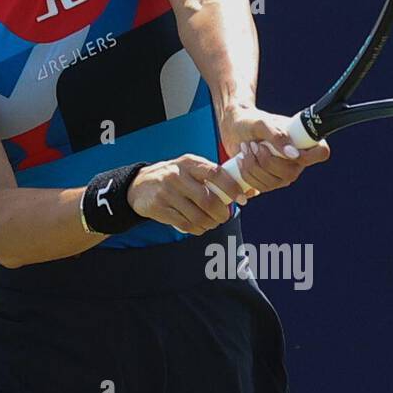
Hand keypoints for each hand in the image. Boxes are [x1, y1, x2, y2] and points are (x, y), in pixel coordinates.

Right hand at [127, 154, 253, 235]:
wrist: (140, 185)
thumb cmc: (176, 177)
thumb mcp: (193, 170)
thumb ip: (219, 178)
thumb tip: (252, 191)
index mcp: (190, 163)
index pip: (216, 173)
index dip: (232, 188)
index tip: (242, 199)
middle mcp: (177, 175)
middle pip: (208, 200)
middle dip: (222, 213)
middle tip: (224, 216)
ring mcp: (167, 192)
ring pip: (197, 215)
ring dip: (210, 223)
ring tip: (212, 223)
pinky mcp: (159, 208)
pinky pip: (185, 224)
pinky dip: (197, 229)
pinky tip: (200, 227)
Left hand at [218, 103, 330, 195]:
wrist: (234, 128)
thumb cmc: (250, 122)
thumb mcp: (262, 124)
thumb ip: (278, 136)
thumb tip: (293, 154)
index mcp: (303, 142)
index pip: (321, 153)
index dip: (308, 156)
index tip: (286, 149)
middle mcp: (297, 162)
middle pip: (290, 174)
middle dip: (267, 161)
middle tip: (255, 144)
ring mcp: (283, 174)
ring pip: (272, 183)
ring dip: (253, 166)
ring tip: (246, 147)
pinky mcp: (268, 182)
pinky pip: (260, 187)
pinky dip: (247, 173)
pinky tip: (241, 159)